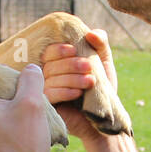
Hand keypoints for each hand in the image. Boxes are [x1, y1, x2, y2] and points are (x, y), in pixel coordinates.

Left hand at [0, 65, 53, 151]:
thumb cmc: (25, 142)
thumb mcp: (33, 103)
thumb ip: (31, 79)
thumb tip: (30, 68)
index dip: (4, 80)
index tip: (20, 87)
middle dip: (3, 97)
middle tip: (23, 104)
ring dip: (2, 113)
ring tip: (21, 121)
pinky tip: (15, 134)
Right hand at [41, 28, 120, 142]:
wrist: (104, 118)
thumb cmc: (102, 90)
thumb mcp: (104, 63)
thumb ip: (100, 44)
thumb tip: (91, 33)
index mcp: (59, 65)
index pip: (49, 53)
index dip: (59, 49)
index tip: (74, 49)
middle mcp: (49, 78)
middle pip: (50, 65)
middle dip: (70, 64)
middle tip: (89, 67)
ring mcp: (46, 93)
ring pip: (50, 79)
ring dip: (72, 78)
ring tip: (91, 81)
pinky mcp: (48, 108)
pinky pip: (49, 96)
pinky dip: (64, 92)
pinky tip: (78, 93)